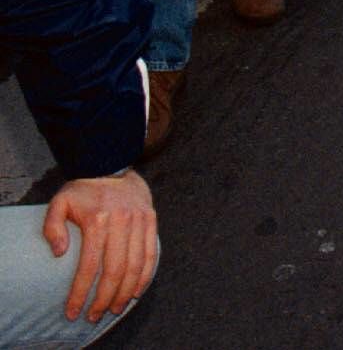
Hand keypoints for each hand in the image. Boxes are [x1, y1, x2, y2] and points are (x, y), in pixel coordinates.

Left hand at [43, 170, 156, 324]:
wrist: (112, 164)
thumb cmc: (82, 189)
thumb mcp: (58, 203)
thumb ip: (52, 228)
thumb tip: (59, 253)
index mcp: (97, 220)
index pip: (89, 266)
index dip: (81, 292)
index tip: (73, 311)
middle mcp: (121, 221)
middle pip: (115, 270)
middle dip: (105, 298)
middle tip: (95, 315)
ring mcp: (139, 220)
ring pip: (136, 265)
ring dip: (126, 291)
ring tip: (116, 309)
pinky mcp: (151, 219)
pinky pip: (151, 252)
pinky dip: (146, 275)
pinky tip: (137, 290)